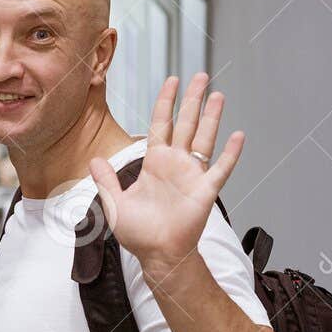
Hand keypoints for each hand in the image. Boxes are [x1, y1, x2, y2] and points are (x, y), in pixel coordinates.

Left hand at [89, 73, 242, 278]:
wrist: (158, 255)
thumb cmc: (139, 234)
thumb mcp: (115, 204)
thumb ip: (106, 180)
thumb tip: (93, 160)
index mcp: (154, 163)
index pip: (161, 124)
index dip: (166, 102)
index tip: (172, 80)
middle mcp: (175, 164)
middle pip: (186, 124)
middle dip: (193, 99)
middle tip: (201, 76)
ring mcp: (192, 175)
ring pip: (204, 139)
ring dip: (212, 117)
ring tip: (218, 95)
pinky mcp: (206, 190)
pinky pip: (221, 168)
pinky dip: (230, 153)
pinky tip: (238, 135)